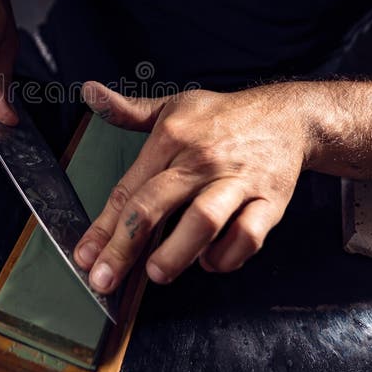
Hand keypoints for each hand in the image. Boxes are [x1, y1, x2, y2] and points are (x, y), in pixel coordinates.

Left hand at [74, 80, 310, 290]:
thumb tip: (90, 93)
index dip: (103, 227)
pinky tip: (210, 262)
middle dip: (126, 247)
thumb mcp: (173, 106)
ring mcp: (237, 180)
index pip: (129, 187)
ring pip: (203, 220)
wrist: (287, 118)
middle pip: (156, 204)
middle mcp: (202, 159)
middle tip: (104, 279)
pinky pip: (248, 235)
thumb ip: (128, 110)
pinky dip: (227, 255)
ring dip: (177, 252)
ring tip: (157, 273)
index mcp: (172, 137)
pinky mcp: (270, 201)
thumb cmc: (223, 117)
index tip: (84, 257)